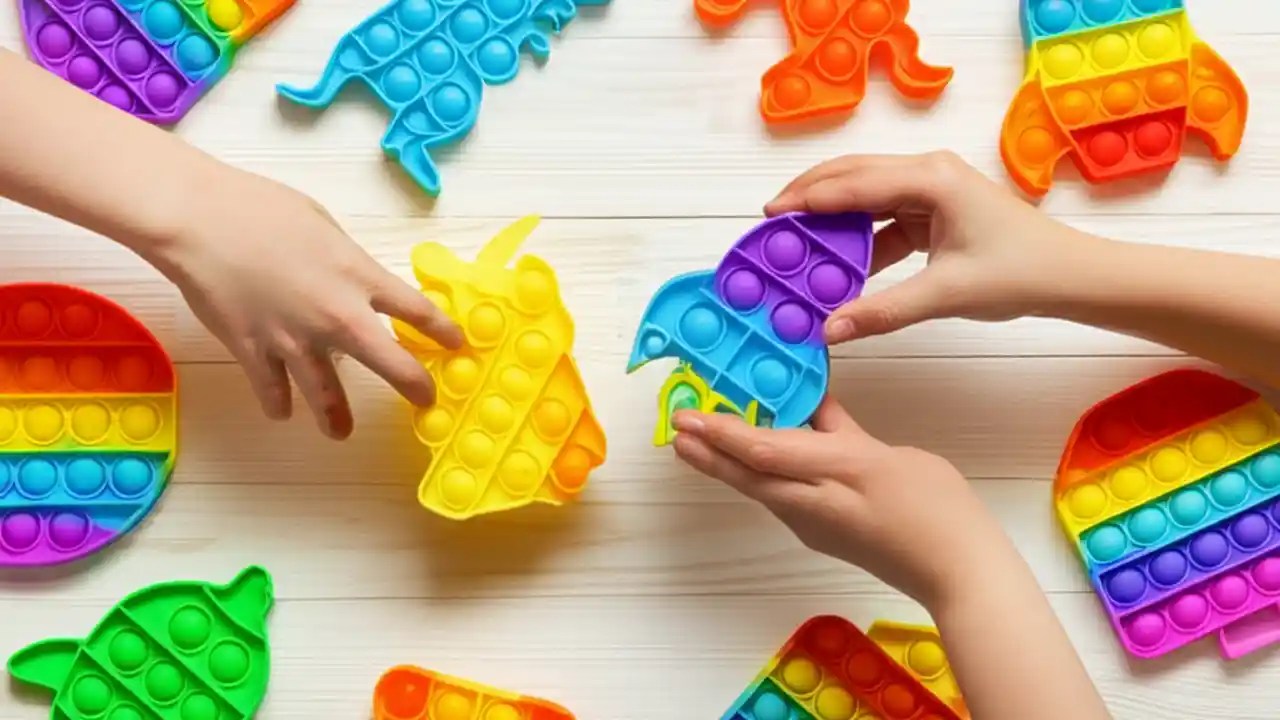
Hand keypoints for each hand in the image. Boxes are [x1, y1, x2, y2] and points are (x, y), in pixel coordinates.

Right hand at [144, 166, 461, 438]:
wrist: (199, 221)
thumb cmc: (260, 209)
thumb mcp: (324, 227)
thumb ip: (346, 262)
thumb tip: (355, 281)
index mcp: (358, 276)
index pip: (417, 311)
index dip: (442, 331)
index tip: (456, 344)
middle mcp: (336, 316)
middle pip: (391, 364)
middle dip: (414, 387)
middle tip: (425, 401)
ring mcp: (295, 340)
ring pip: (326, 395)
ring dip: (335, 417)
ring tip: (340, 432)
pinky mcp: (253, 351)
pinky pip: (273, 389)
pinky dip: (278, 402)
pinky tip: (283, 410)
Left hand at [671, 396, 1008, 606]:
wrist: (957, 573)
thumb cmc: (932, 510)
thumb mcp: (885, 456)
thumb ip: (844, 432)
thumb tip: (814, 406)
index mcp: (828, 475)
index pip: (762, 450)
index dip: (722, 433)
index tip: (687, 419)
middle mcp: (810, 505)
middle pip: (748, 475)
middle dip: (708, 453)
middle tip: (674, 432)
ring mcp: (816, 523)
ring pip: (761, 486)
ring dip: (727, 464)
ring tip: (699, 444)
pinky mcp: (828, 531)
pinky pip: (783, 495)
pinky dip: (759, 474)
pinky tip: (756, 461)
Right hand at [766, 152, 1095, 343]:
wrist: (1070, 276)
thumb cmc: (1021, 273)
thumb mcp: (945, 295)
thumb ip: (881, 311)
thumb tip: (830, 329)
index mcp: (931, 179)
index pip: (853, 183)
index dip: (807, 200)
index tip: (770, 217)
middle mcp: (928, 172)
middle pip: (852, 176)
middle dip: (810, 198)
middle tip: (771, 223)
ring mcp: (931, 188)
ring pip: (865, 195)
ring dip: (831, 219)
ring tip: (796, 243)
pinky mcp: (934, 209)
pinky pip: (883, 216)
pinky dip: (858, 237)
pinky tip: (837, 262)